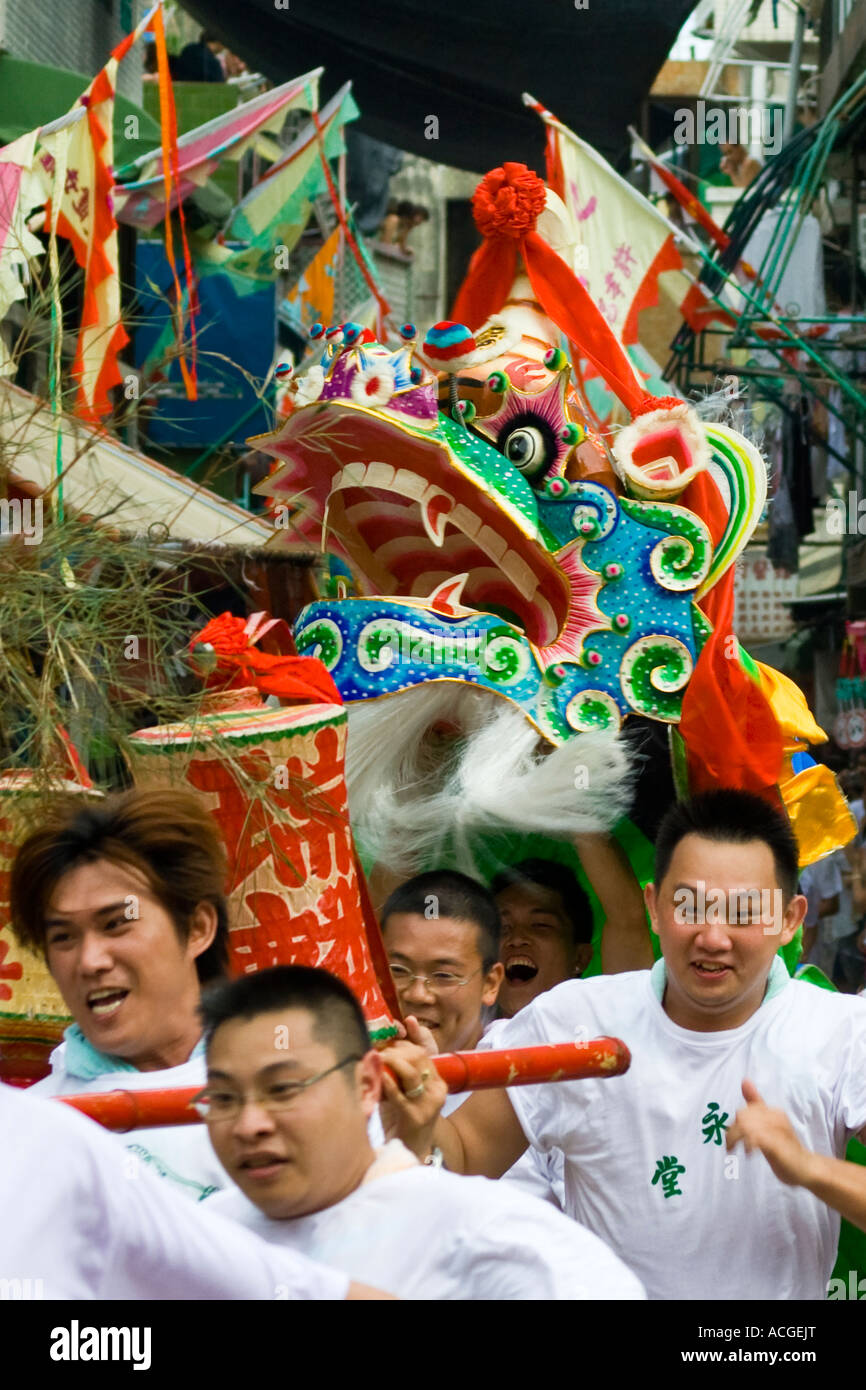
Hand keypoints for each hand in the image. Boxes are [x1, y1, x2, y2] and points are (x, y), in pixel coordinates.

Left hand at [378, 1019, 447, 1156]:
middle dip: (395, 1049)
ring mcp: (428, 1104)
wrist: (409, 1149)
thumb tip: (407, 1021)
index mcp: (437, 1080)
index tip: (393, 1032)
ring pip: (411, 1072)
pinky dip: (386, 1082)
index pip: (425, 1049)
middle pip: (418, 1057)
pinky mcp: (416, 1117)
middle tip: (378, 1050)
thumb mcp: (406, 1087)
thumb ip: (403, 1061)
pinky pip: (399, 1094)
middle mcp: (437, 1090)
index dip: (407, 1038)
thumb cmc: (403, 1115)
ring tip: (376, 1059)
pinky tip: (377, 1075)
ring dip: (390, 1062)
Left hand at [725, 1079, 812, 1186]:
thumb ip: (756, 1105)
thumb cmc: (786, 1148)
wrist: (806, 1168)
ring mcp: (778, 1131)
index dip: (735, 1124)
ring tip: (734, 1150)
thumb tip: (744, 1080)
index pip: (746, 1111)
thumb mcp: (769, 1126)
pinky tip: (748, 1153)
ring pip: (746, 1125)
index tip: (732, 1138)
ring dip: (736, 1138)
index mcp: (773, 1112)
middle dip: (732, 1132)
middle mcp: (776, 1118)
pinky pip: (757, 1138)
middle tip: (730, 1147)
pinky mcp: (779, 1146)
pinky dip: (748, 1144)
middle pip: (743, 1116)